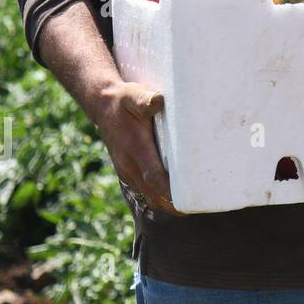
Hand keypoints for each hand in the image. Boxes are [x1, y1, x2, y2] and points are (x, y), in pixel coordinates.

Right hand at [92, 81, 182, 216]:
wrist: (103, 106)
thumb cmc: (124, 100)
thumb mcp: (134, 96)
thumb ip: (146, 100)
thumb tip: (159, 101)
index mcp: (135, 148)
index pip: (154, 178)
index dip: (171, 192)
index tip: (189, 200)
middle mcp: (130, 165)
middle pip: (154, 195)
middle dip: (174, 204)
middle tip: (200, 207)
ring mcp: (127, 171)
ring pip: (149, 197)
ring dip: (167, 203)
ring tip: (193, 205)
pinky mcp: (128, 172)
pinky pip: (145, 192)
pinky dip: (159, 197)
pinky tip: (177, 196)